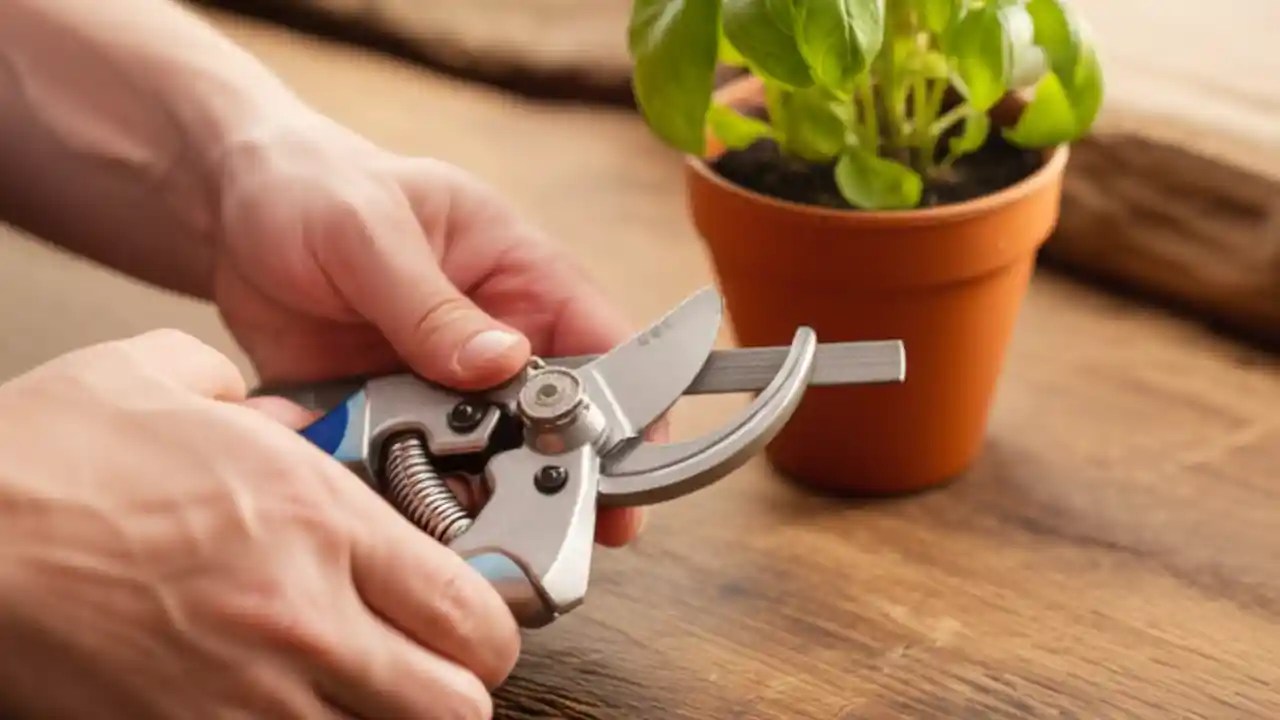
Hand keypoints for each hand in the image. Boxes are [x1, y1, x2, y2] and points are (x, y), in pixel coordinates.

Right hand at [0, 331, 517, 718]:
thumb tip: (291, 419)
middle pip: (456, 705)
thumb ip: (259, 398)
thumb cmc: (47, 458)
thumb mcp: (168, 378)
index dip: (490, 627)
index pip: (474, 610)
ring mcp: (249, 695)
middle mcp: (304, 617)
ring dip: (385, 719)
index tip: (473, 623)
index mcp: (321, 522)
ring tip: (361, 694)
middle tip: (431, 671)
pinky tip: (284, 709)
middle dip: (457, 692)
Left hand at [212, 109, 644, 546]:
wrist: (228, 213)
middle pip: (556, 426)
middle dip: (552, 482)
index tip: (624, 475)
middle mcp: (497, 340)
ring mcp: (445, 388)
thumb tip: (502, 363)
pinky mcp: (391, 421)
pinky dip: (405, 505)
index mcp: (522, 276)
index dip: (629, 414)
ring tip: (454, 537)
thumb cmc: (314, 188)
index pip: (605, 348)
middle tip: (538, 530)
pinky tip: (388, 523)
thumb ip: (431, 303)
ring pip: (489, 463)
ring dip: (474, 501)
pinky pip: (415, 475)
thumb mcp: (370, 232)